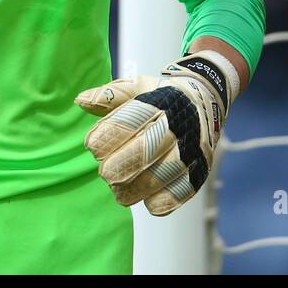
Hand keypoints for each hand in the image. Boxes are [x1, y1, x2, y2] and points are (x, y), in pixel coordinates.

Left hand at [75, 51, 240, 215]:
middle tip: (105, 172)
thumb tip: (80, 101)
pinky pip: (180, 192)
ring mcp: (191, 149)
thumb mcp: (137, 86)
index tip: (92, 145)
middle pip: (144, 150)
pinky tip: (146, 199)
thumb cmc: (162, 96)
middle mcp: (178, 125)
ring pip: (159, 176)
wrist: (207, 99)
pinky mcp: (200, 170)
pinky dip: (160, 201)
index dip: (107, 135)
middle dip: (117, 166)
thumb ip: (110, 95)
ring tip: (119, 190)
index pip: (131, 119)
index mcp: (159, 101)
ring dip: (133, 188)